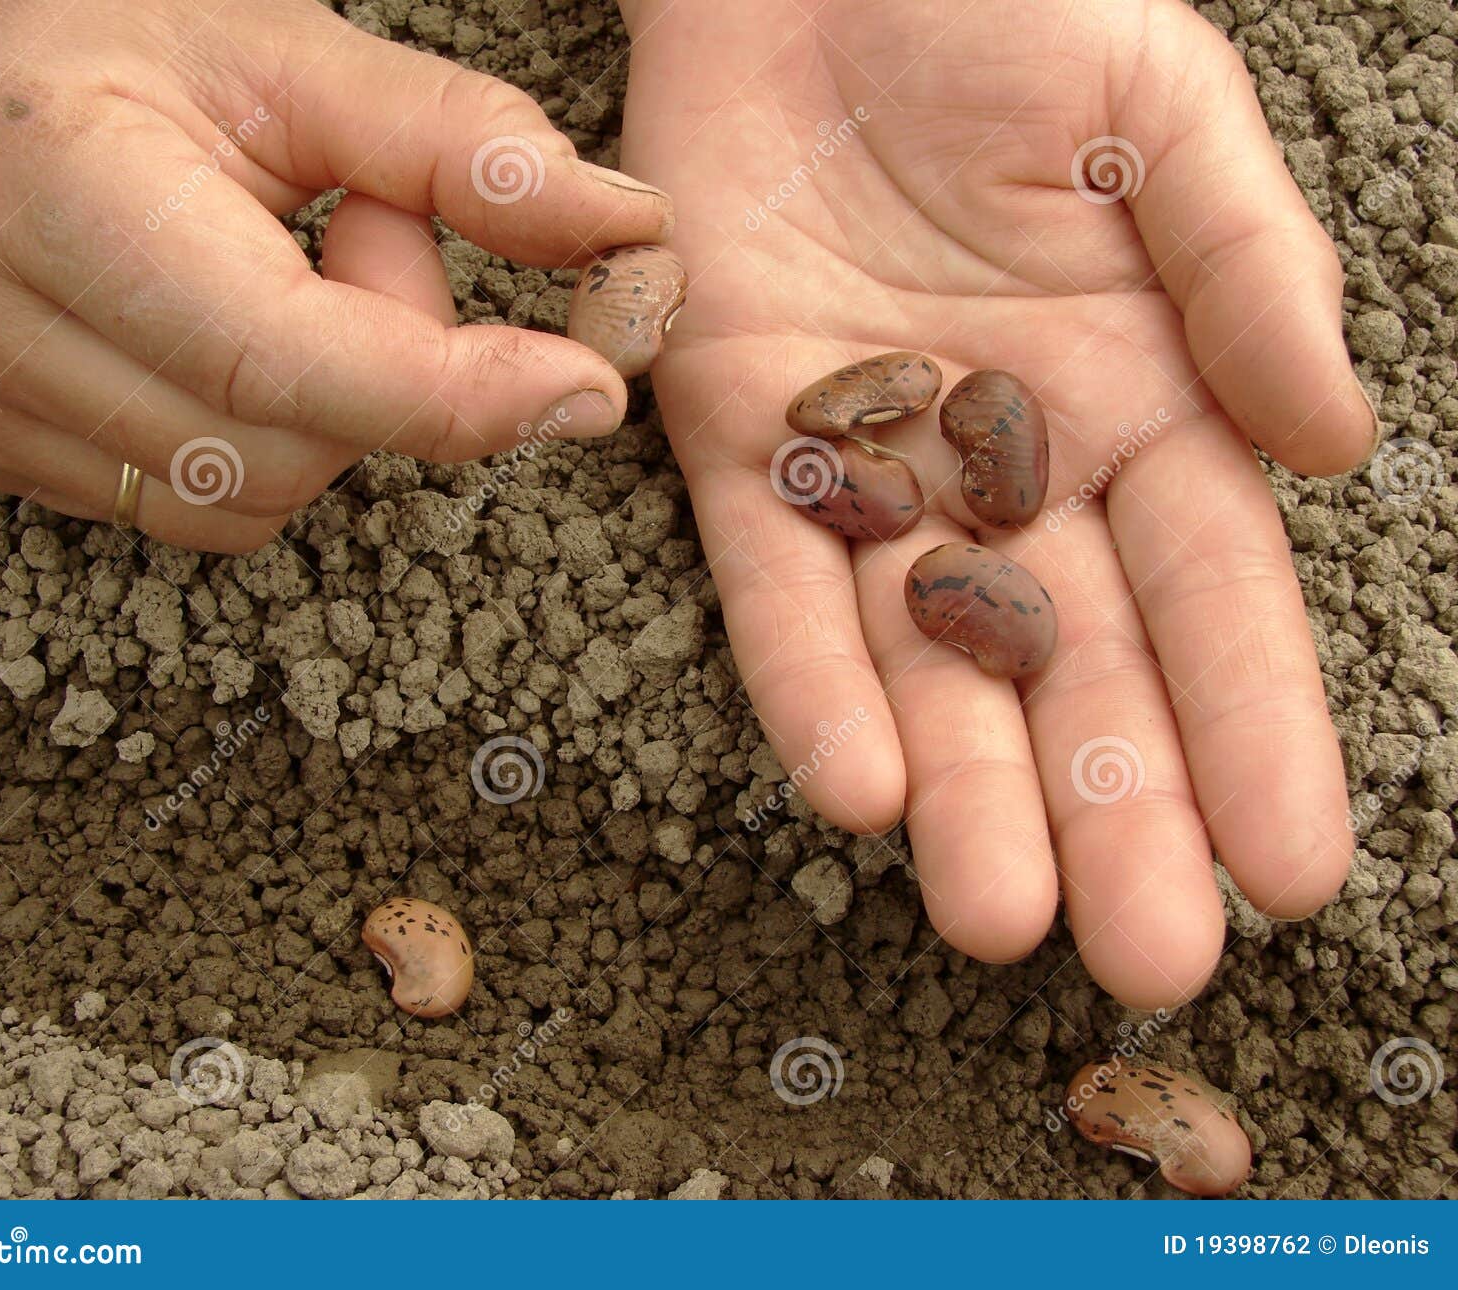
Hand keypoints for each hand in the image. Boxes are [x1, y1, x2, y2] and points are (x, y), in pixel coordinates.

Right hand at [0, 0, 671, 549]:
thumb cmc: (131, 32)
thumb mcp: (301, 54)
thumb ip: (463, 147)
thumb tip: (624, 229)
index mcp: (55, 189)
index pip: (277, 357)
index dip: (447, 391)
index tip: (584, 388)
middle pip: (283, 451)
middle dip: (384, 366)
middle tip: (371, 234)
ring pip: (249, 498)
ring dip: (326, 408)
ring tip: (287, 272)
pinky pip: (198, 508)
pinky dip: (264, 439)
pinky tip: (232, 333)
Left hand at [619, 0, 1374, 1006]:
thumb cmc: (1008, 6)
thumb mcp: (1168, 117)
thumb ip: (1253, 276)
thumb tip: (1337, 446)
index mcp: (1140, 401)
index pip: (1212, 598)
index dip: (1254, 731)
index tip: (1293, 871)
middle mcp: (1007, 464)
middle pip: (1072, 662)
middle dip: (1112, 809)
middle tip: (1145, 958)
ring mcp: (867, 460)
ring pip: (924, 656)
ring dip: (962, 788)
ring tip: (994, 916)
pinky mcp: (734, 433)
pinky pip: (771, 579)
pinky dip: (809, 679)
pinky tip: (856, 787)